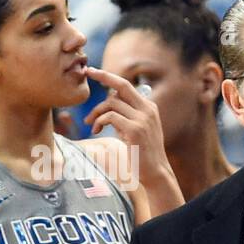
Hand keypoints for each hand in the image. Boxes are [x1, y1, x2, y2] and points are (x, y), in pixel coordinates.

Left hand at [83, 66, 169, 180]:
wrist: (156, 172)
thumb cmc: (143, 153)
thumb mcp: (137, 129)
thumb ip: (127, 114)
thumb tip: (110, 102)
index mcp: (149, 108)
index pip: (126, 86)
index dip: (108, 77)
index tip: (92, 70)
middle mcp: (148, 110)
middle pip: (122, 85)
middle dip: (103, 76)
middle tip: (86, 72)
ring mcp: (142, 119)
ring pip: (112, 103)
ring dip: (97, 112)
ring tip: (92, 124)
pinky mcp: (135, 130)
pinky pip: (110, 117)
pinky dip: (100, 121)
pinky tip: (97, 130)